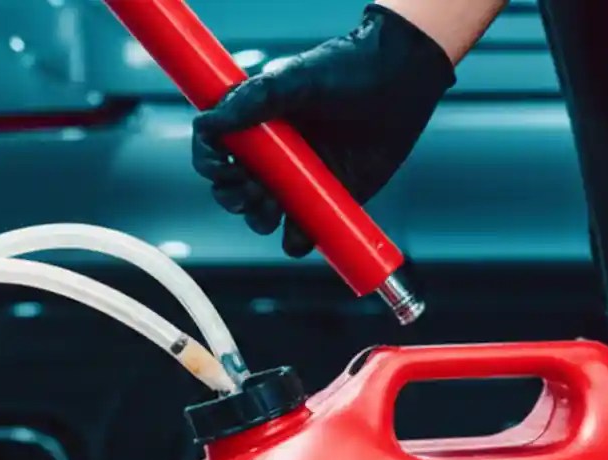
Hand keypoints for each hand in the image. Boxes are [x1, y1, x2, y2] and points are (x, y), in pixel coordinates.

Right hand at [192, 4, 455, 256]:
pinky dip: (296, 241)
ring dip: (258, 219)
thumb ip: (251, 101)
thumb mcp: (295, 80)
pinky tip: (299, 233)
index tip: (219, 168)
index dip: (208, 164)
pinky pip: (302, 233)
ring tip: (273, 205)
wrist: (401, 81)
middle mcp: (272, 157)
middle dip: (232, 197)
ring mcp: (298, 181)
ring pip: (260, 216)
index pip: (214, 152)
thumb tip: (206, 125)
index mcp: (255, 126)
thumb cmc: (347, 70)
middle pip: (231, 191)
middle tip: (251, 190)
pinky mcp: (327, 200)